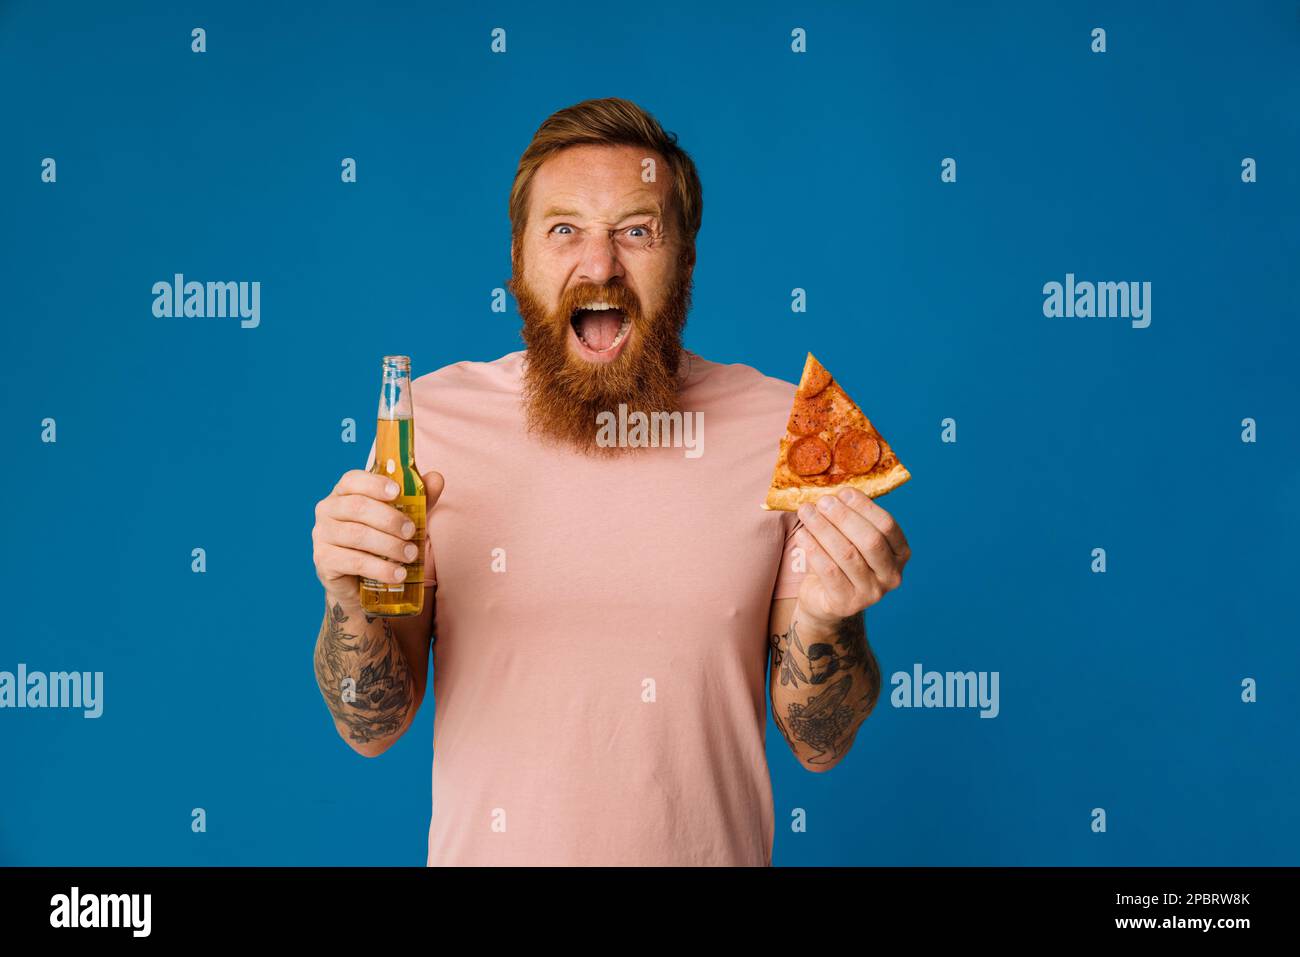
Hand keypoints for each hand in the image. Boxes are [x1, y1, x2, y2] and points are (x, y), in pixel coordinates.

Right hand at [312, 467, 443, 609]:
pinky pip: (354, 562)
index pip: (353, 479)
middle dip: (389, 519)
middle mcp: (327, 509)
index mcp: (344, 492)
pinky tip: (398, 574)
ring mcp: (321, 535)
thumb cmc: (380, 538)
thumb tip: (437, 478)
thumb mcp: (403, 516)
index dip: (375, 483)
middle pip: (357, 507)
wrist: (359, 579)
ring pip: (357, 535)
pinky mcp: (323, 560)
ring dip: (389, 546)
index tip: (397, 492)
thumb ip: (419, 497)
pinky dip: (380, 569)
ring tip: (410, 555)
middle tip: (411, 532)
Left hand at [793, 487, 909, 628]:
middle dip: (844, 517)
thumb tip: (834, 492)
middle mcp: (891, 575)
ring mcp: (871, 593)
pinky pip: (829, 571)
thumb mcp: (850, 538)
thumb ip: (849, 518)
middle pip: (870, 540)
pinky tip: (802, 534)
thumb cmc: (839, 561)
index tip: (843, 492)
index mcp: (900, 554)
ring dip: (824, 529)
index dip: (865, 507)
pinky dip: (814, 549)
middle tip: (822, 502)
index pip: (887, 526)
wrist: (824, 600)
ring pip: (847, 554)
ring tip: (806, 512)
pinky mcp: (847, 603)